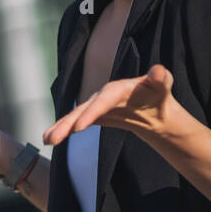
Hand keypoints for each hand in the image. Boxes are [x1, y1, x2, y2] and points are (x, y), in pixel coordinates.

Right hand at [43, 64, 179, 146]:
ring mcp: (95, 105)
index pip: (103, 100)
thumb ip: (160, 78)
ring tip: (47, 140)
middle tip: (54, 139)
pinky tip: (48, 140)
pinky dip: (62, 130)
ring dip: (60, 128)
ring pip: (75, 117)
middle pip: (83, 109)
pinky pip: (74, 123)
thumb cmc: (157, 94)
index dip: (91, 113)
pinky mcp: (91, 115)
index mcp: (118, 88)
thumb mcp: (163, 85)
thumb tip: (158, 71)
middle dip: (68, 123)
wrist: (152, 106)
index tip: (79, 128)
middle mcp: (102, 95)